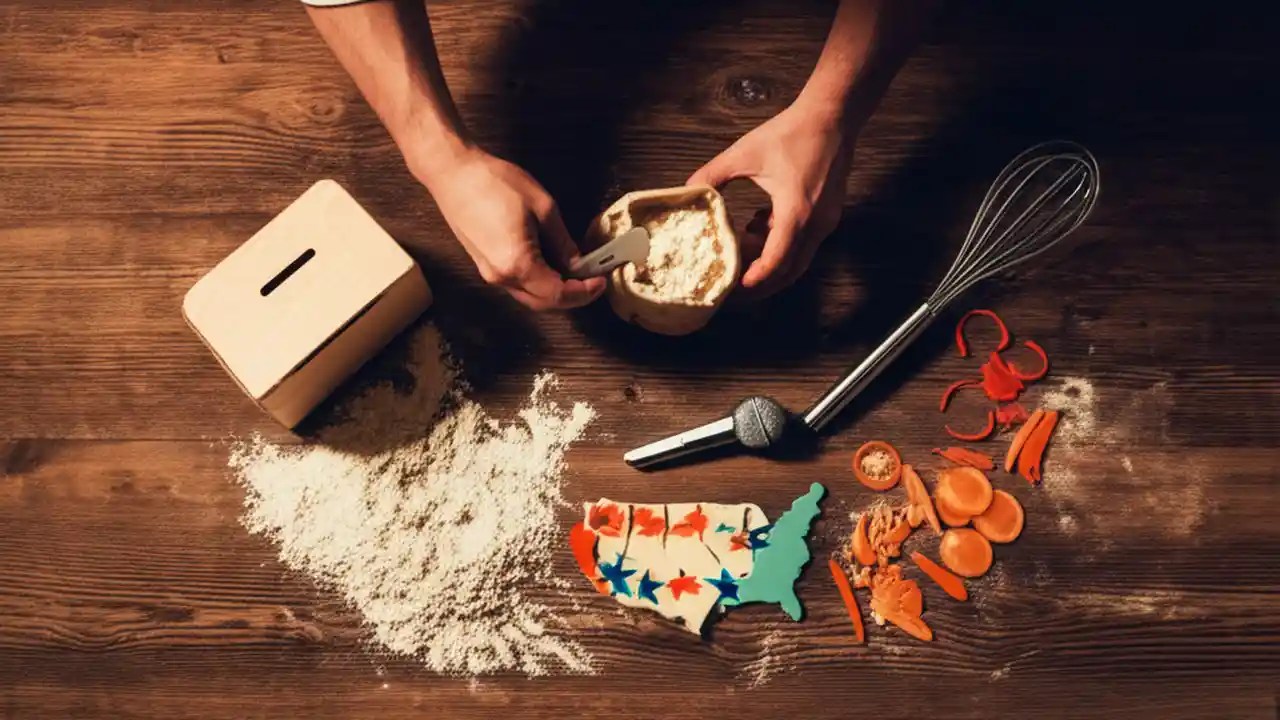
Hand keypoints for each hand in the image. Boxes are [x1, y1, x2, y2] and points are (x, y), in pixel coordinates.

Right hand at [414, 146, 604, 310]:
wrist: (453, 173)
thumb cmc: (494, 182)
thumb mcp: (543, 208)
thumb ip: (563, 242)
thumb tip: (578, 263)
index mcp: (518, 264)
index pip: (559, 294)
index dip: (584, 292)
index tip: (601, 280)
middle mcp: (501, 277)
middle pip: (544, 302)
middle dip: (572, 296)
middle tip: (592, 281)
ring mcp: (489, 273)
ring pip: (529, 296)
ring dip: (554, 290)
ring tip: (576, 273)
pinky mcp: (484, 265)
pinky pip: (516, 284)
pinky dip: (538, 281)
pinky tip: (552, 265)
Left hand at [688, 101, 856, 298]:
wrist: (832, 116)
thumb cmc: (790, 133)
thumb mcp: (744, 153)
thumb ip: (712, 174)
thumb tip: (688, 191)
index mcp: (796, 211)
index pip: (778, 259)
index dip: (758, 278)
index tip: (738, 288)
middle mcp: (816, 223)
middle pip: (790, 270)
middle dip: (762, 283)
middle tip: (735, 289)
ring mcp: (825, 221)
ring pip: (798, 258)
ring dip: (770, 263)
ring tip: (740, 256)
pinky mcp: (827, 215)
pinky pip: (803, 242)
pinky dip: (781, 244)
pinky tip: (757, 226)